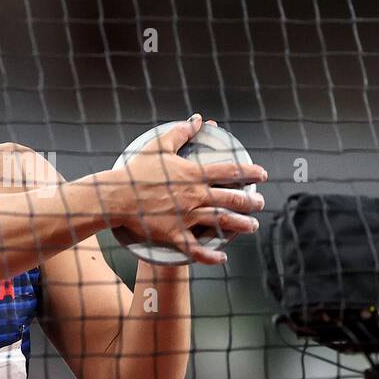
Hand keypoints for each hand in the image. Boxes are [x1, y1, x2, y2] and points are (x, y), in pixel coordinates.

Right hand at [110, 115, 266, 263]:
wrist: (116, 196)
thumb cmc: (136, 171)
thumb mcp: (158, 146)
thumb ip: (181, 132)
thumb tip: (198, 119)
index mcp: (192, 174)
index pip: (229, 171)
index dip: (249, 172)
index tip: (262, 174)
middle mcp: (194, 196)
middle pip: (230, 198)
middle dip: (250, 201)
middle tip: (260, 203)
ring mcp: (186, 216)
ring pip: (220, 221)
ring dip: (240, 224)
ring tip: (253, 226)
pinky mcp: (174, 234)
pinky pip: (196, 248)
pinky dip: (210, 256)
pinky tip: (223, 259)